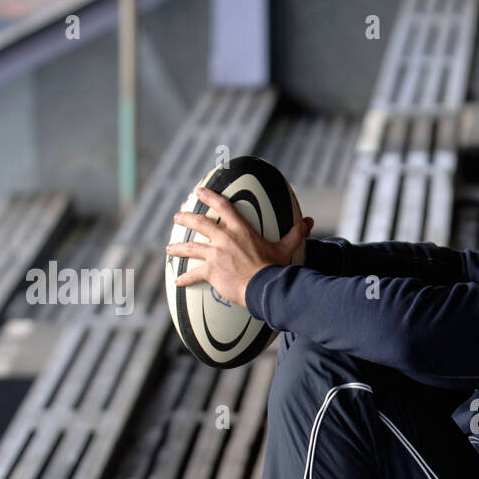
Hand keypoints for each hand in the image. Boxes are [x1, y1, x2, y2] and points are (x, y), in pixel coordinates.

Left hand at [167, 186, 311, 307]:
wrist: (265, 287)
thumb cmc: (275, 268)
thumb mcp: (286, 249)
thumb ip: (295, 233)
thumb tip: (308, 221)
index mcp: (240, 230)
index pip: (222, 206)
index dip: (209, 196)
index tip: (198, 191)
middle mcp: (224, 238)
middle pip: (199, 223)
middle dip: (186, 217)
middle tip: (177, 215)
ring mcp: (215, 255)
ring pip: (191, 247)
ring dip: (178, 247)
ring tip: (170, 248)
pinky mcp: (211, 271)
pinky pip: (193, 274)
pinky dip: (185, 278)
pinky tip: (177, 281)